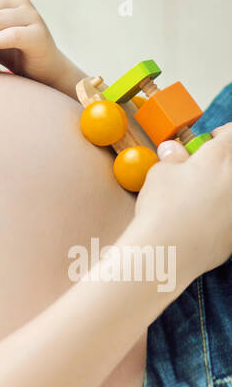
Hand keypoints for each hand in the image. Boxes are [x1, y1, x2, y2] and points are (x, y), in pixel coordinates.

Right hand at [133, 124, 231, 279]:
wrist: (168, 253)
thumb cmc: (162, 208)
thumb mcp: (160, 173)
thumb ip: (173, 159)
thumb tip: (174, 151)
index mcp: (220, 157)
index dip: (222, 133)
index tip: (211, 139)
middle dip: (225, 161)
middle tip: (206, 166)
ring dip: (222, 187)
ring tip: (201, 195)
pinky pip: (231, 214)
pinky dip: (221, 212)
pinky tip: (201, 220)